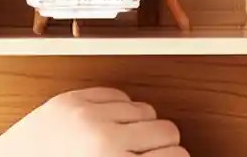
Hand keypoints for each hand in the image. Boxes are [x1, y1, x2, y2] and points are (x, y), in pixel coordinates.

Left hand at [0, 87, 186, 156]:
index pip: (174, 156)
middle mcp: (103, 138)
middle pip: (166, 130)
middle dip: (165, 144)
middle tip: (154, 154)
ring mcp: (87, 114)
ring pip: (145, 109)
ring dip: (143, 125)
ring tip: (131, 139)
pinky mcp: (72, 98)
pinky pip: (118, 95)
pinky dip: (121, 109)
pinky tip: (113, 124)